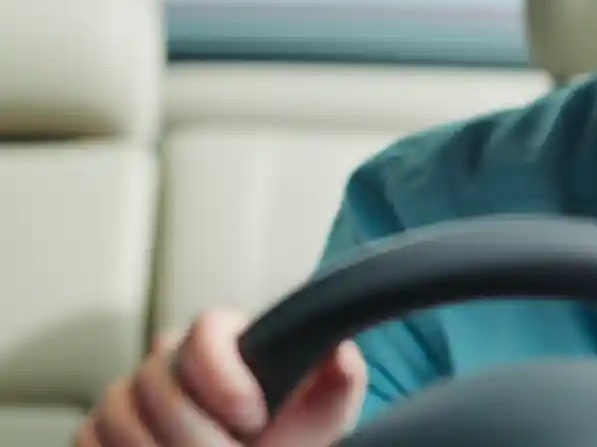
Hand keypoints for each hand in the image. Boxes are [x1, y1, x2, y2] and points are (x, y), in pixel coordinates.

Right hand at [76, 309, 366, 445]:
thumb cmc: (290, 440)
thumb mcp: (322, 412)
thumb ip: (335, 377)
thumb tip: (338, 352)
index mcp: (227, 342)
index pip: (204, 329)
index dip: (223, 375)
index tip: (253, 417)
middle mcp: (171, 360)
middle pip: (155, 378)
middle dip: (194, 432)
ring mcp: (130, 396)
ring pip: (117, 413)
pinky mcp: (100, 432)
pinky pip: (90, 439)